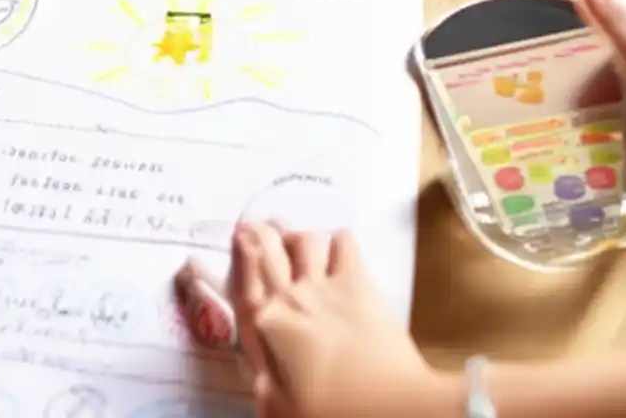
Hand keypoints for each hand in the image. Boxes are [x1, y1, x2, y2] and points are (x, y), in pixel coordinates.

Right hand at [230, 223, 453, 417]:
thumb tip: (254, 370)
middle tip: (260, 226)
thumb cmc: (330, 412)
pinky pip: (343, 242)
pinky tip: (339, 248)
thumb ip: (262, 382)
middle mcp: (288, 297)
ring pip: (303, 239)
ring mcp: (323, 286)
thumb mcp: (279, 407)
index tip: (238, 234)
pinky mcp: (358, 283)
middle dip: (261, 231)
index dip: (239, 253)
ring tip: (299, 241)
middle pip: (268, 248)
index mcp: (264, 327)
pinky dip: (338, 240)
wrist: (387, 407)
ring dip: (298, 236)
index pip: (242, 280)